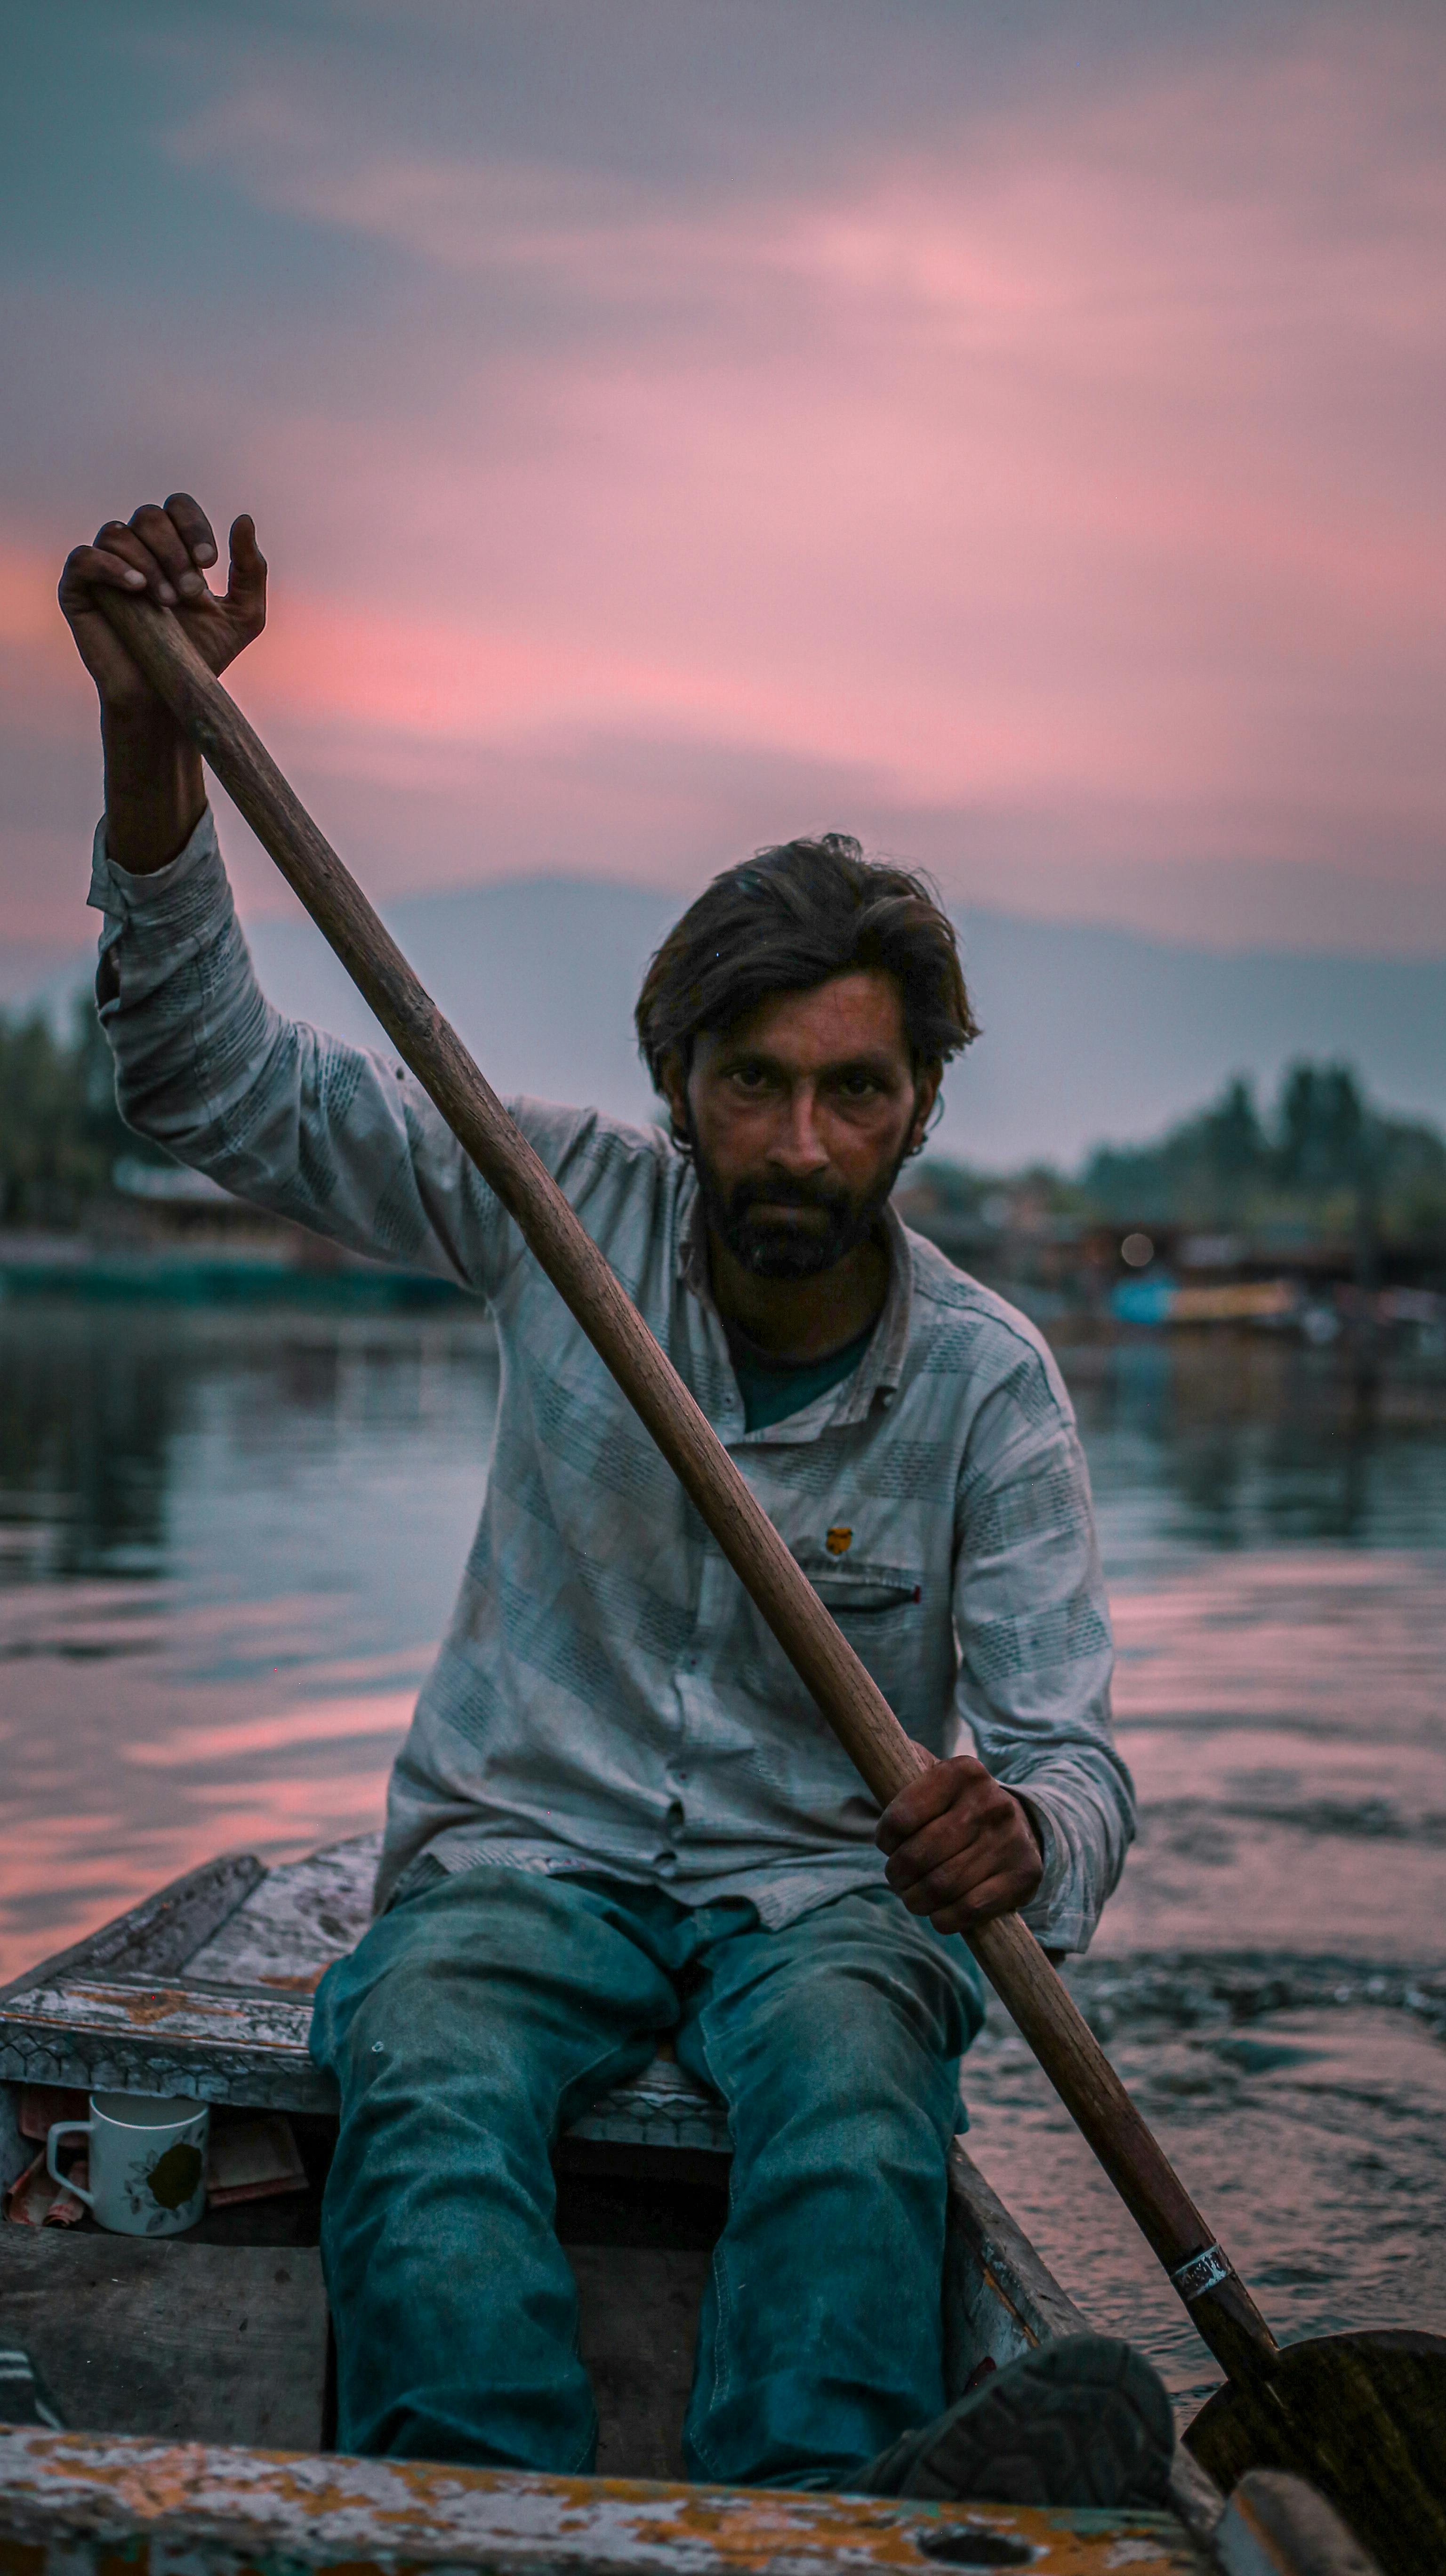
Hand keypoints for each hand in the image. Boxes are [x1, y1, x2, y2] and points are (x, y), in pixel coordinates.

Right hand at [58, 496, 266, 872]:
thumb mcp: (243, 615)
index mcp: (171, 548)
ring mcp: (103, 567)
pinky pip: (84, 557)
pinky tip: (136, 588)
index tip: (210, 563)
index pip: (177, 507)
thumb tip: (245, 518)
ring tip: (166, 602)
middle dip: (174, 550)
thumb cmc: (204, 657)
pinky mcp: (78, 590)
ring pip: (118, 533)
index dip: (193, 526)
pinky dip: (110, 566)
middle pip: (149, 517)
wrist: (169, 698)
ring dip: (149, 562)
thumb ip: (251, 569)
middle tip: (190, 592)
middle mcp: (136, 550)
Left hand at [877, 1752, 1043, 1935]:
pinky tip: (939, 1914)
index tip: (887, 1845)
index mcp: (963, 1771)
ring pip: (941, 1885)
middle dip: (897, 1875)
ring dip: (916, 1900)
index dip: (885, 1839)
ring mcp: (1011, 1839)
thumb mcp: (934, 1776)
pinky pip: (970, 1908)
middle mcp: (991, 1801)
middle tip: (896, 1878)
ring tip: (912, 1897)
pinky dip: (945, 1919)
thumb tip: (877, 1750)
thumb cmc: (958, 1805)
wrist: (1018, 1826)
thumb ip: (904, 1765)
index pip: (902, 1817)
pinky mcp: (1025, 1874)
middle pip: (919, 1855)